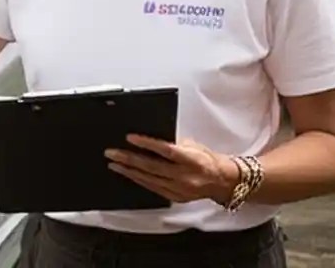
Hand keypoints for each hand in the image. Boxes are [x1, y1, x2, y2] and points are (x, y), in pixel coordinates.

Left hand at [105, 135, 239, 204]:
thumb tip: (150, 137)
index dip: (147, 144)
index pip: (166, 150)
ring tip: (114, 163)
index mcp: (192, 160)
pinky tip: (128, 174)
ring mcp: (179, 189)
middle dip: (129, 159)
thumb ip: (173, 142)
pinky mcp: (175, 197)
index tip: (130, 138)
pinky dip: (139, 180)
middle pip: (152, 166)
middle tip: (112, 152)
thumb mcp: (193, 145)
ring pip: (149, 179)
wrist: (222, 181)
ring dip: (129, 171)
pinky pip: (153, 188)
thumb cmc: (207, 159)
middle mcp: (185, 176)